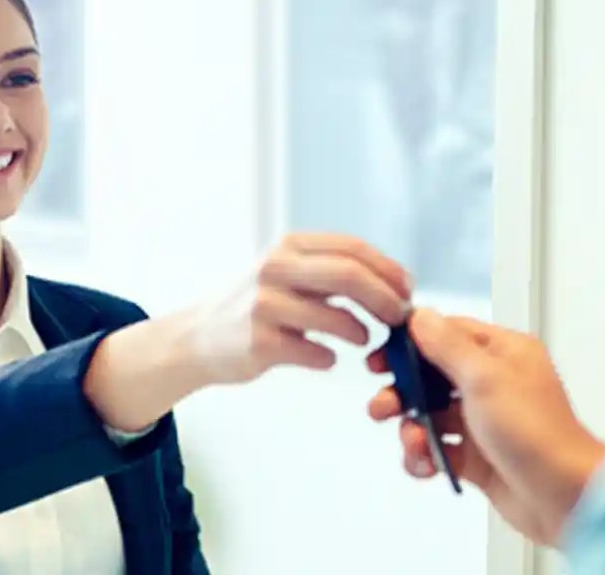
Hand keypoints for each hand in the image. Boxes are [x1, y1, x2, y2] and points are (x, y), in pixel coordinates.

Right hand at [188, 233, 411, 385]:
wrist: (197, 337)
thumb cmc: (256, 305)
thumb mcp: (286, 272)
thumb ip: (330, 271)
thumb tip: (393, 283)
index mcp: (289, 246)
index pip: (352, 248)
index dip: (387, 270)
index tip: (407, 290)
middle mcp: (275, 268)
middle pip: (348, 276)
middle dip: (384, 298)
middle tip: (400, 318)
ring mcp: (265, 305)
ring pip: (335, 317)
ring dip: (360, 331)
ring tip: (363, 339)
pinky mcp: (259, 341)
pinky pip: (314, 351)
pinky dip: (328, 357)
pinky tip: (326, 357)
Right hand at [367, 308, 604, 545]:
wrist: (565, 498)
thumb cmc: (536, 433)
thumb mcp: (485, 378)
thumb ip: (447, 346)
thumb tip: (421, 317)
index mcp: (503, 353)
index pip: (447, 334)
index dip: (410, 344)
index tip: (381, 358)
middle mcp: (494, 383)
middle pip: (432, 377)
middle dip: (403, 393)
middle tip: (383, 408)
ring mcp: (485, 421)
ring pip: (431, 416)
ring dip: (412, 430)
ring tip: (414, 444)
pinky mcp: (479, 457)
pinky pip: (439, 450)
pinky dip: (426, 457)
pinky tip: (427, 465)